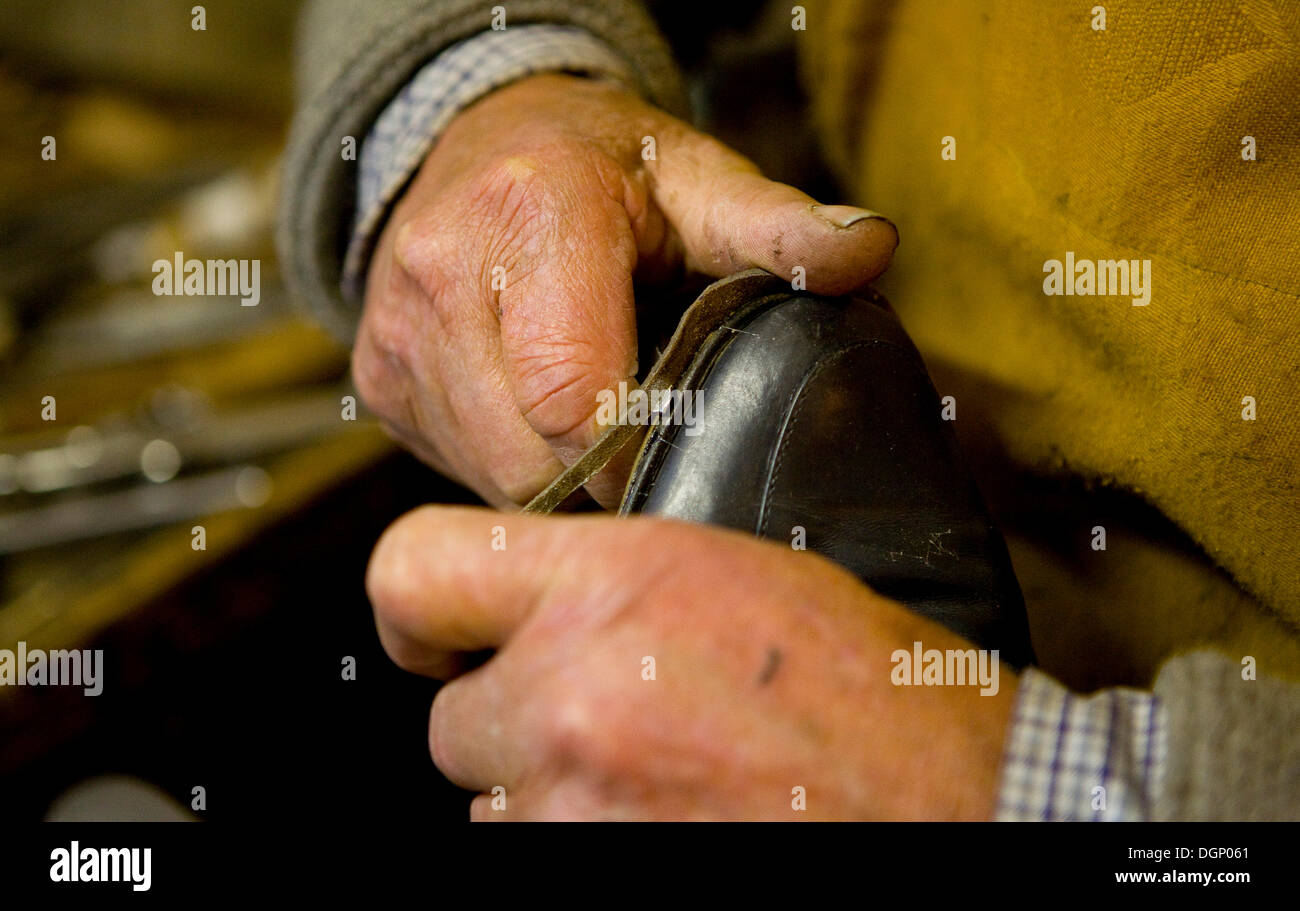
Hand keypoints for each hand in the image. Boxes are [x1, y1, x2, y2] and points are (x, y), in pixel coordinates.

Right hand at [354, 73, 898, 506]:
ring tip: (598, 432)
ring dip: (553, 481)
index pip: (575, 395)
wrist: (480, 141)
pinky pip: (455, 467)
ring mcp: (394, 333)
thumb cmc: (600, 168)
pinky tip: (541, 424)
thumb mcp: (698, 179)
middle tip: (650, 457)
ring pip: (489, 477)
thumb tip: (869, 252)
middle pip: (527, 457)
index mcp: (531, 218)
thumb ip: (781, 227)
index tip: (683, 459)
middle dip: (598, 481)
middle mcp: (442, 276)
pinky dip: (507, 468)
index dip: (637, 455)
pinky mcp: (376, 379)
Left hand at [367, 506, 1016, 819]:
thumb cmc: (879, 697)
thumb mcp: (741, 575)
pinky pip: (536, 856)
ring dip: (553, 796)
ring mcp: (572, 808)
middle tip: (613, 722)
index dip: (424, 607)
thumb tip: (532, 603)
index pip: (413, 572)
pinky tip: (667, 818)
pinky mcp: (589, 876)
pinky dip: (583, 840)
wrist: (959, 806)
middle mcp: (572, 696)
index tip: (443, 632)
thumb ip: (613, 579)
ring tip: (661, 780)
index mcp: (613, 584)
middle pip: (453, 723)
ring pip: (495, 808)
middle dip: (517, 725)